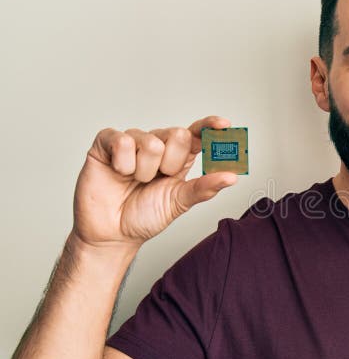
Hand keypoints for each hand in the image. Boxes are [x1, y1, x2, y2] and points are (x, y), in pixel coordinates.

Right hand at [71, 115, 237, 249]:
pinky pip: (123, 141)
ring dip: (145, 170)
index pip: (197, 133)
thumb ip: (204, 188)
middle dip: (171, 164)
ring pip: (150, 142)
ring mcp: (132, 142)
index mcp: (178, 157)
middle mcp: (157, 144)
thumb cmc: (144, 216)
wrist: (113, 233)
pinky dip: (123, 163)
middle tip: (159, 179)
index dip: (210, 126)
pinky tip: (119, 173)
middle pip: (178, 134)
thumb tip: (231, 177)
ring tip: (136, 181)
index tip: (224, 125)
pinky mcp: (107, 143)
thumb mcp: (179, 202)